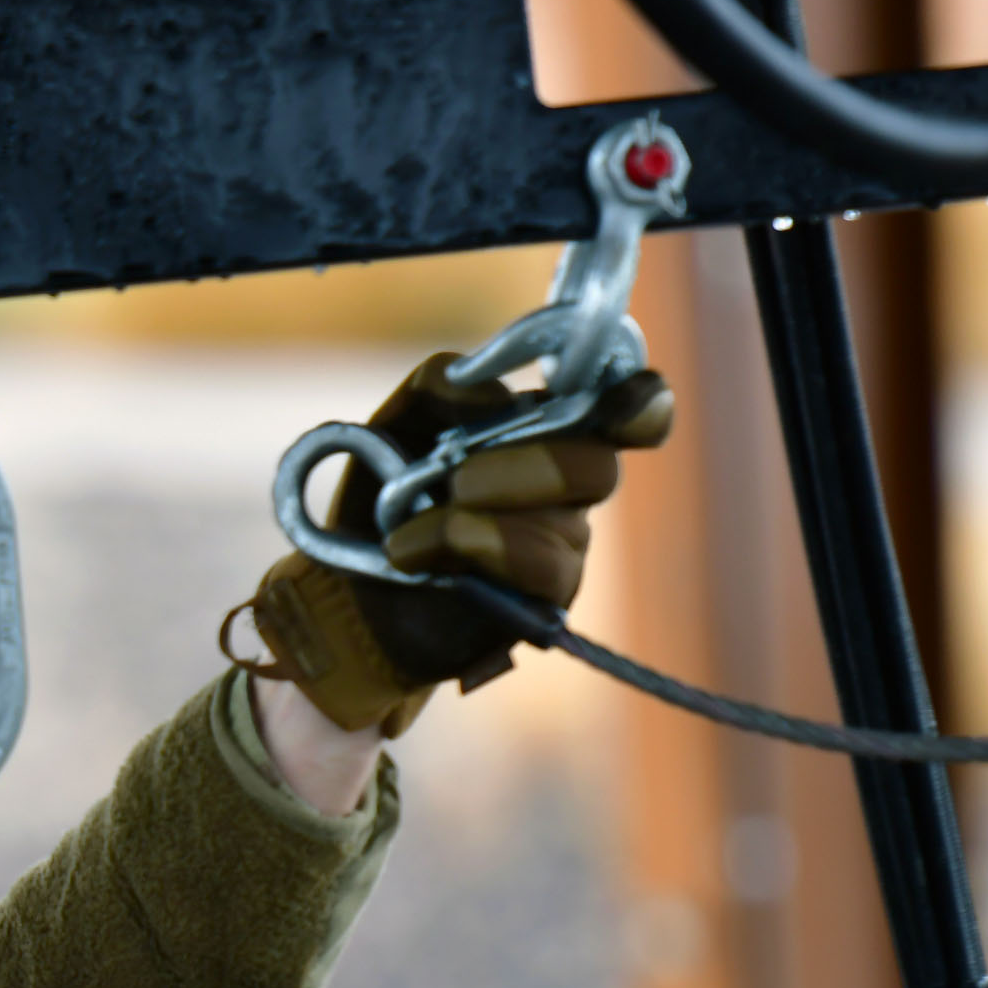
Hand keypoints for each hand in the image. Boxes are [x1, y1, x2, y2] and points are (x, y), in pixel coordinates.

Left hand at [238, 351, 675, 736]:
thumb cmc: (385, 495)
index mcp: (550, 431)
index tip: (622, 406)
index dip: (641, 407)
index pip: (634, 414)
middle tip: (455, 480)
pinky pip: (540, 567)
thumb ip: (443, 384)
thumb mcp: (400, 420)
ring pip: (562, 522)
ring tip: (406, 529)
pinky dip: (468, 547)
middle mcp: (570, 489)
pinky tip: (411, 554)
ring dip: (475, 515)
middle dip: (525, 467)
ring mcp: (564, 548)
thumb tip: (490, 394)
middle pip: (598, 468)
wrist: (346, 584)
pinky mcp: (544, 602)